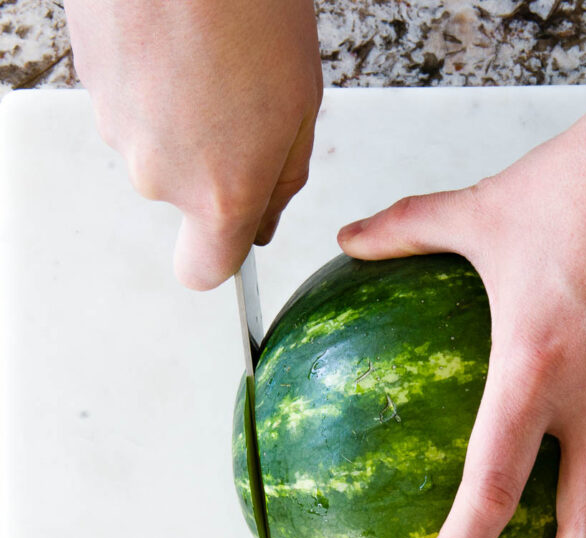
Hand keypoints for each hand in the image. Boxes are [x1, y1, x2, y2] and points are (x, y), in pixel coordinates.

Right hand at [65, 0, 322, 289]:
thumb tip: (264, 221)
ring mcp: (118, 132)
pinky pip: (132, 107)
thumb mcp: (302, 108)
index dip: (221, 255)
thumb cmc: (250, 9)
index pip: (205, 270)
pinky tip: (177, 45)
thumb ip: (282, 181)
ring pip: (159, 148)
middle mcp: (160, 178)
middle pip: (187, 198)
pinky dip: (154, 87)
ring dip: (185, 120)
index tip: (235, 230)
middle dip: (216, 163)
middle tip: (244, 102)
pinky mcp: (91, 88)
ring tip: (211, 61)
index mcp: (220, 195)